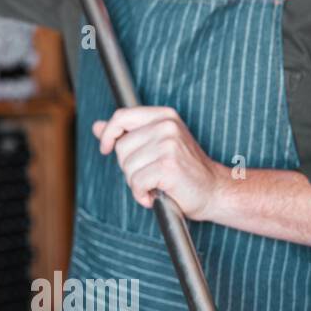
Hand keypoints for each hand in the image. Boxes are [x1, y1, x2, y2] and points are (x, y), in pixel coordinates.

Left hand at [92, 106, 227, 219]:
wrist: (214, 191)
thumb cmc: (183, 170)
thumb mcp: (155, 144)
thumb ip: (126, 134)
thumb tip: (96, 126)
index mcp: (163, 116)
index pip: (121, 116)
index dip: (108, 134)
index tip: (106, 149)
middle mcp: (166, 126)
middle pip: (121, 146)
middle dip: (128, 166)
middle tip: (150, 173)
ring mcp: (168, 145)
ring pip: (127, 166)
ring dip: (136, 182)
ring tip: (155, 184)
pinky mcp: (168, 166)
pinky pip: (136, 182)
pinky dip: (141, 194)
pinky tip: (155, 195)